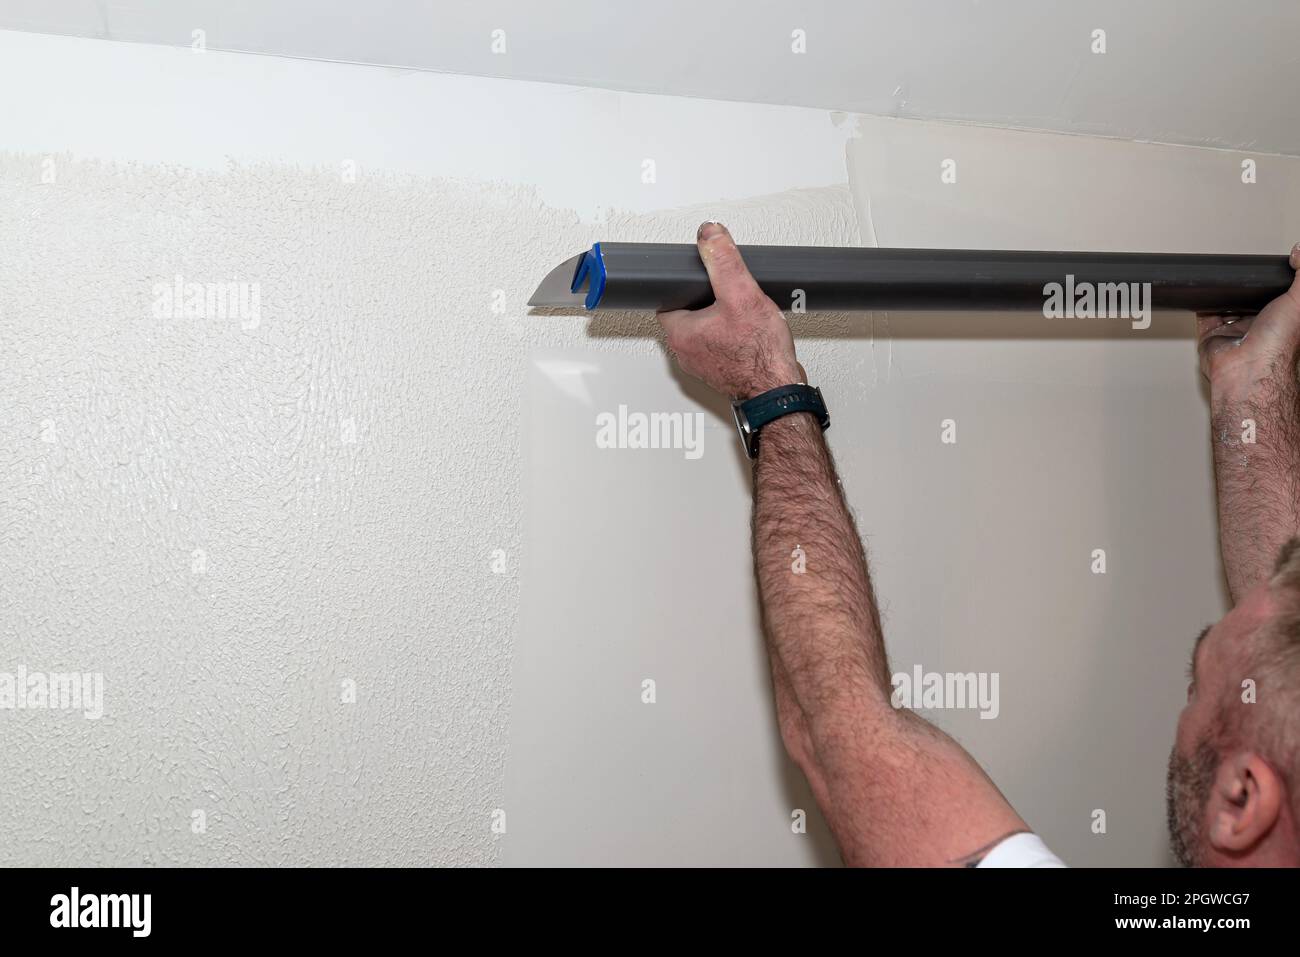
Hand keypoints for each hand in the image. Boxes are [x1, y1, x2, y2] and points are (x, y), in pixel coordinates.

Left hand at [657, 222, 802, 399]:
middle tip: (725, 291)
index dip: (683, 283)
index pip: (668, 298)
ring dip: (719, 317)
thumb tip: (709, 234)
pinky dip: (730, 335)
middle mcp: (686, 352)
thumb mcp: (742, 294)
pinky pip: (719, 345)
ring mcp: (703, 364)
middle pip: (687, 312)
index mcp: (680, 334)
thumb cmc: (760, 355)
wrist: (780, 391)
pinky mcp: (721, 371)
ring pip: (704, 330)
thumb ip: (724, 260)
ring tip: (738, 309)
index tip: (698, 274)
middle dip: (705, 299)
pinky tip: (747, 330)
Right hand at [1197, 243, 1299, 397]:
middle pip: (1251, 301)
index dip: (1275, 282)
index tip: (1275, 266)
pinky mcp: (1213, 336)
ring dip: (1223, 294)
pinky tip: (1203, 294)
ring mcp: (1235, 331)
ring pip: (1227, 307)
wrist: (1248, 366)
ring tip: (1223, 280)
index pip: (1279, 296)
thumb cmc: (1278, 343)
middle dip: (1246, 288)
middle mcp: (1260, 326)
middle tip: (1246, 273)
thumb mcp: (1299, 299)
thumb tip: (1299, 251)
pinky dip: (1201, 305)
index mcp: (1284, 319)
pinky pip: (1204, 316)